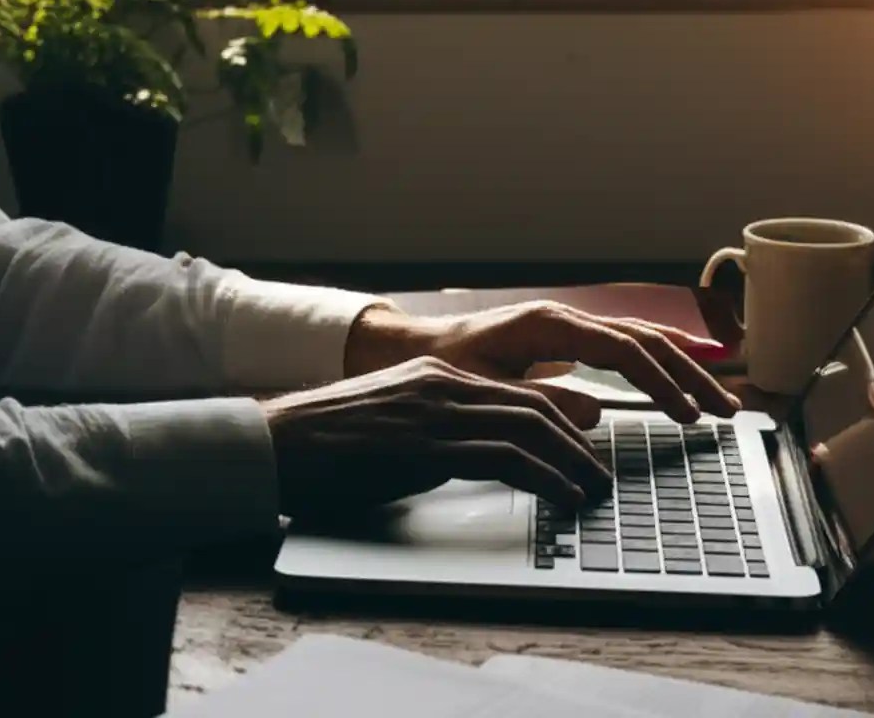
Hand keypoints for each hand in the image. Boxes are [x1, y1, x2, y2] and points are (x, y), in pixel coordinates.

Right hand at [262, 356, 612, 518]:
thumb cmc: (324, 447)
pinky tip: (565, 498)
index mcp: (436, 375)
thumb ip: (438, 435)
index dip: (560, 423)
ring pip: (529, 428)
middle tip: (602, 476)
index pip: (516, 394)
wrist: (271, 444)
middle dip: (577, 444)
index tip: (583, 451)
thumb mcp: (394, 430)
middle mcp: (442, 383)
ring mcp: (435, 410)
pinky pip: (505, 458)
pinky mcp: (426, 444)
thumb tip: (476, 460)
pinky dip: (546, 478)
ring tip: (595, 492)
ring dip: (572, 463)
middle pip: (534, 408)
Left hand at [345, 301, 739, 423]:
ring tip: (721, 398)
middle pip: (645, 340)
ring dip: (685, 367)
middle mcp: (568, 319)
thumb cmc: (446, 367)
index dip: (659, 381)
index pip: (622, 349)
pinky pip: (628, 345)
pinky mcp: (572, 340)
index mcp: (549, 325)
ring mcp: (572, 326)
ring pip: (643, 340)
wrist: (421, 347)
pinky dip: (663, 357)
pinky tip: (688, 368)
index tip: (686, 412)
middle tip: (726, 408)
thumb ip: (535, 401)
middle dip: (690, 374)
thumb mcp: (483, 390)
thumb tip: (592, 413)